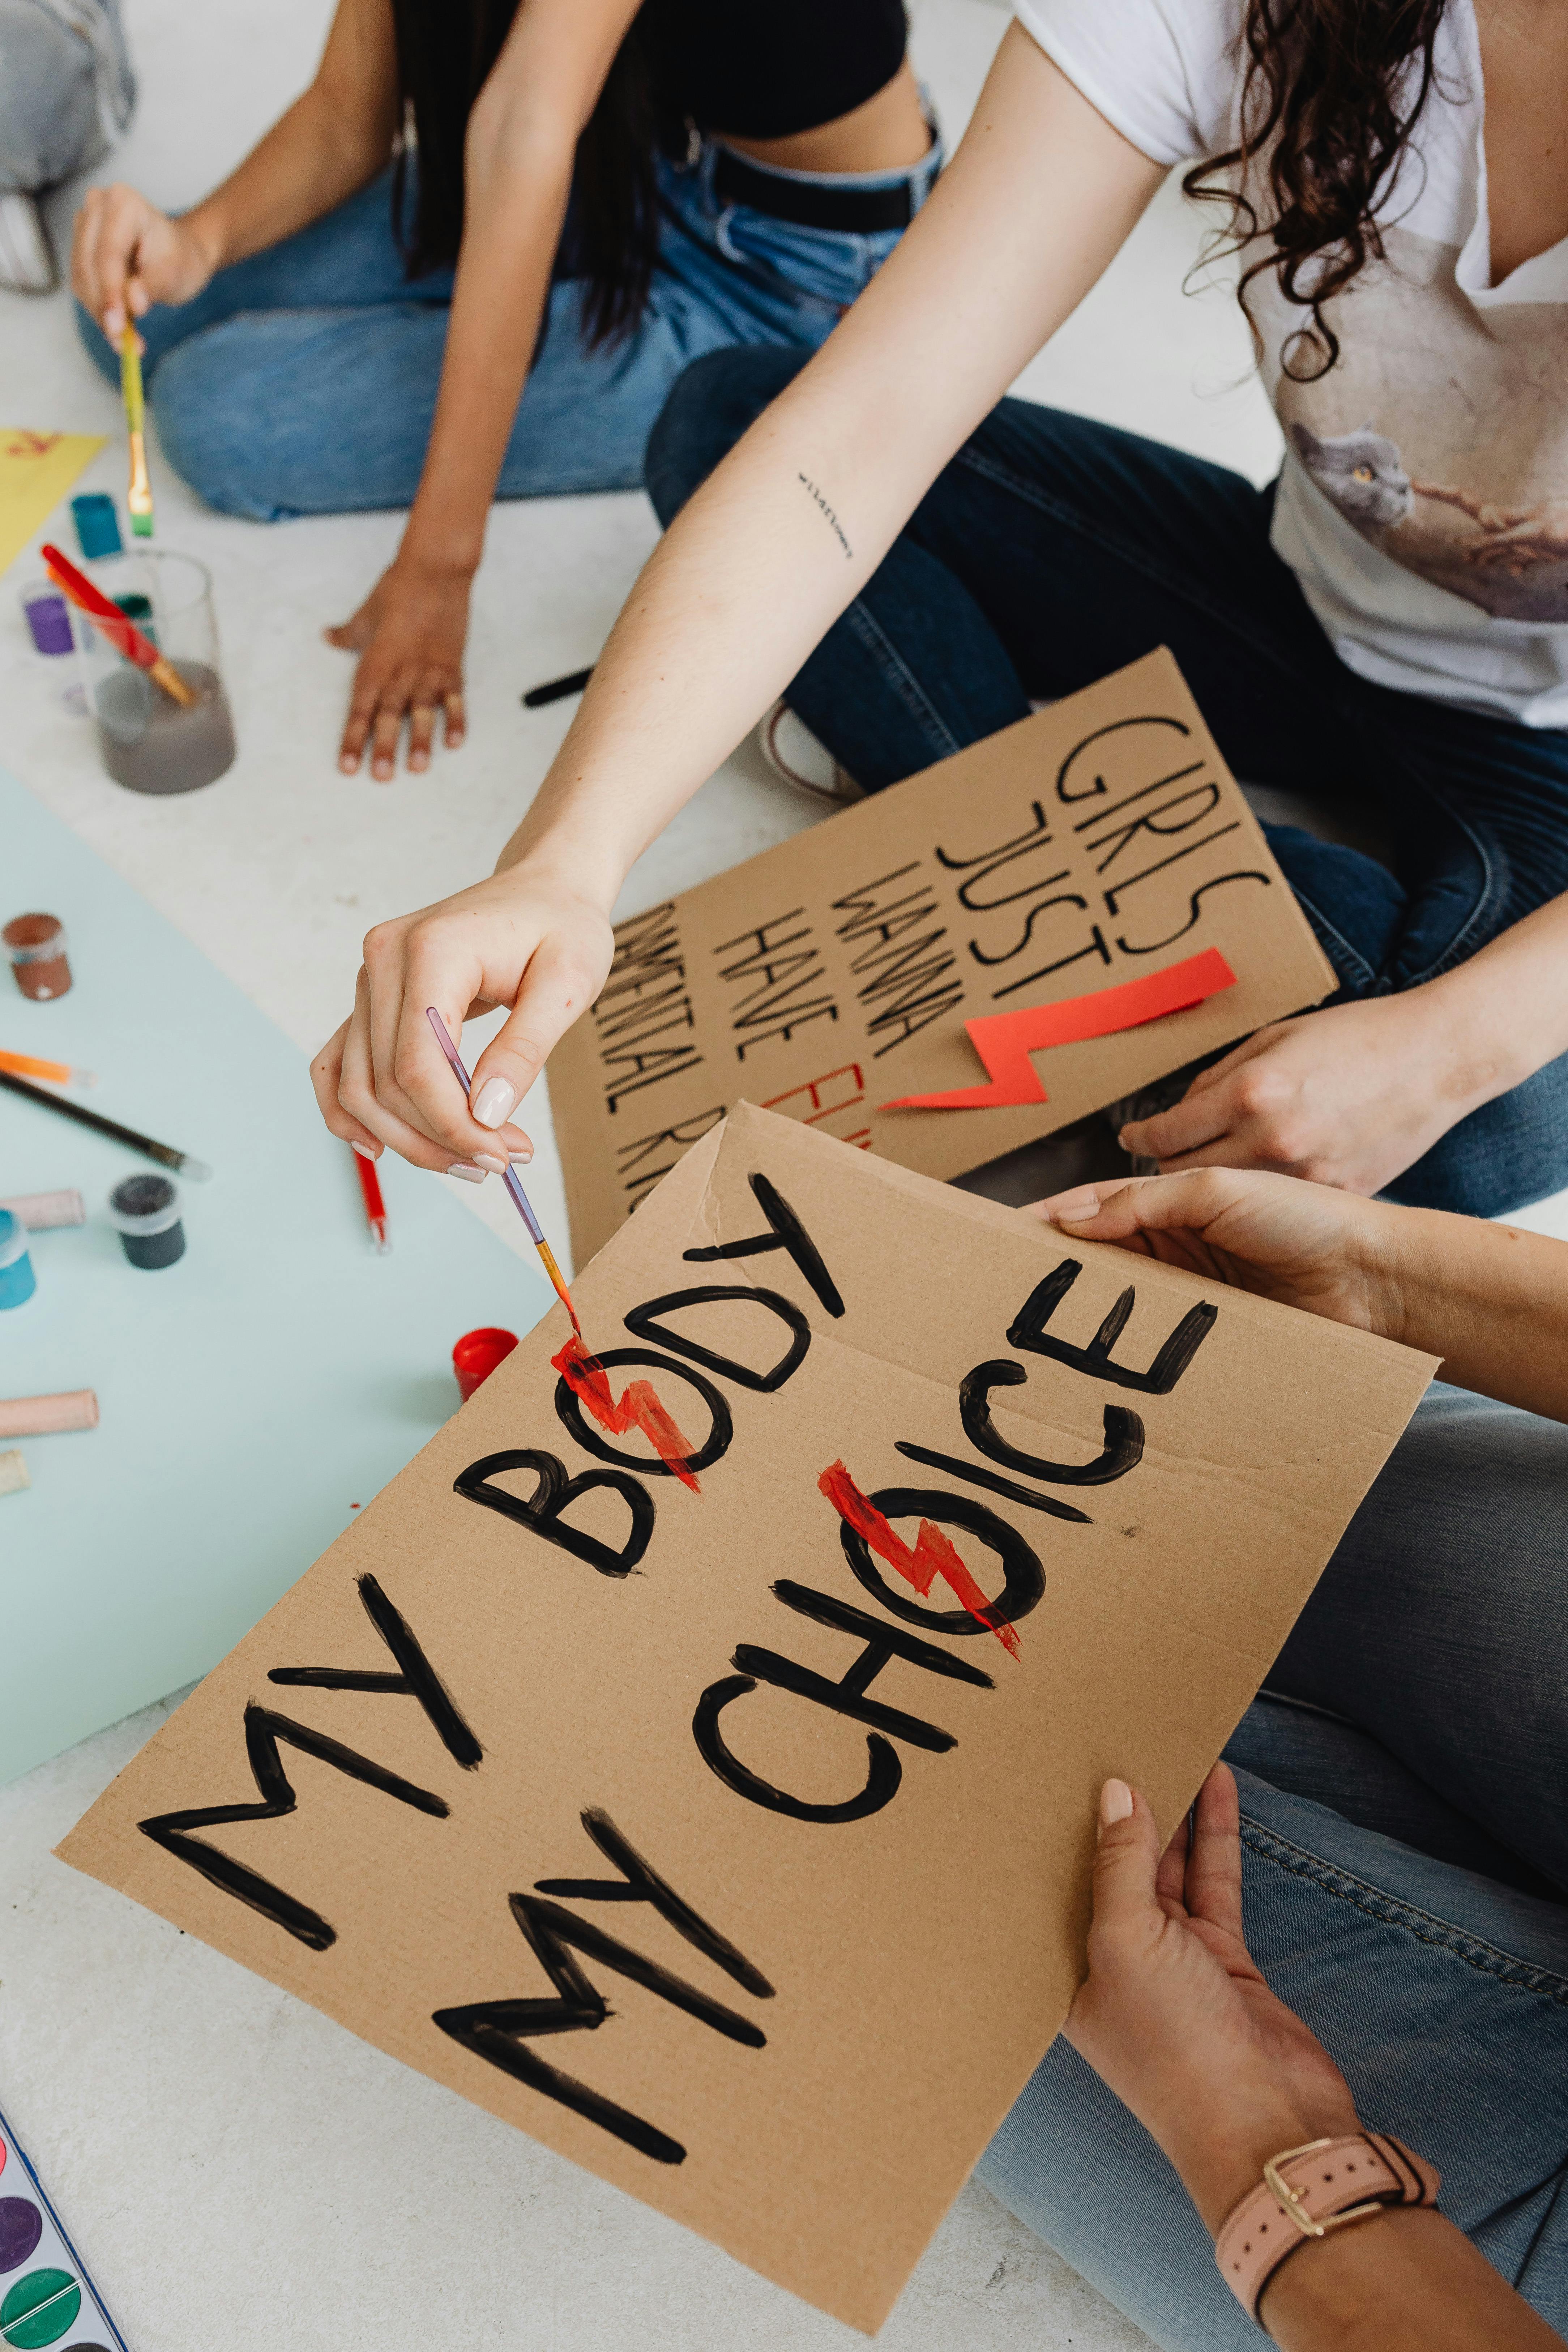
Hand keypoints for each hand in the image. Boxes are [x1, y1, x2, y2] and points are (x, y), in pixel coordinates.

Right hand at [71, 184, 217, 342]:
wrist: (180, 254)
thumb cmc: (181, 259)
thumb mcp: (175, 274)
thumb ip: (153, 287)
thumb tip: (132, 303)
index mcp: (125, 202)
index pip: (109, 253)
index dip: (110, 292)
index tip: (116, 327)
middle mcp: (98, 206)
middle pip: (89, 265)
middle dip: (105, 309)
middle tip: (123, 344)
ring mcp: (85, 224)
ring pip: (81, 277)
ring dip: (100, 314)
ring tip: (126, 342)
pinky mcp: (80, 247)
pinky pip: (81, 283)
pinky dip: (98, 309)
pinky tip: (117, 328)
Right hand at [311, 861, 613, 1172]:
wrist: (544, 888)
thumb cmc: (562, 927)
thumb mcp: (569, 983)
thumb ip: (525, 1048)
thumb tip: (487, 1114)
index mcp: (432, 949)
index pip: (418, 1065)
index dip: (454, 1125)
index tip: (505, 1156)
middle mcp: (384, 960)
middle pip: (386, 1083)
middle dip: (441, 1138)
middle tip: (504, 1162)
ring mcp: (369, 978)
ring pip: (360, 1084)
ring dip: (407, 1137)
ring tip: (471, 1159)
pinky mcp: (371, 997)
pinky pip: (340, 1062)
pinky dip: (352, 1110)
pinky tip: (382, 1147)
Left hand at [326, 558, 470, 778]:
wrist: (435, 570)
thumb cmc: (398, 588)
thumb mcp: (367, 611)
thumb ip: (349, 633)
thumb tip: (329, 636)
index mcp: (375, 661)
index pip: (360, 708)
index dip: (353, 738)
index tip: (347, 765)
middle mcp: (401, 671)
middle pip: (389, 715)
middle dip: (384, 747)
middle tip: (381, 776)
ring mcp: (429, 671)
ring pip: (422, 712)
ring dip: (421, 741)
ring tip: (418, 768)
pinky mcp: (453, 666)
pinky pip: (455, 699)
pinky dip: (456, 720)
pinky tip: (454, 742)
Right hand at [1032, 1164, 1411, 1333]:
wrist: (1371, 1279)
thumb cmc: (1305, 1218)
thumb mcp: (1219, 1191)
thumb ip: (1145, 1202)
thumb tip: (1071, 1219)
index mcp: (1170, 1205)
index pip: (1091, 1208)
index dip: (1046, 1221)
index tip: (1000, 1237)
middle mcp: (1173, 1250)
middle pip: (1096, 1260)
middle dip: (1053, 1274)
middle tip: (1004, 1292)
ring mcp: (1187, 1296)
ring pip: (1119, 1307)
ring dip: (1084, 1319)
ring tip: (1038, 1337)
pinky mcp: (1206, 1338)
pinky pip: (1155, 1347)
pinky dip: (1126, 1355)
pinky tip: (1098, 1367)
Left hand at [1065, 1768, 1358, 2233]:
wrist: (1266, 2124)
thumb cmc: (1176, 2047)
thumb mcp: (1128, 1940)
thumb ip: (1120, 1863)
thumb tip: (1113, 1793)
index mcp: (1069, 1973)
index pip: (1053, 1888)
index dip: (1054, 1832)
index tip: (1052, 1770)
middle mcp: (1116, 1964)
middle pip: (1110, 1870)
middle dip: (1115, 1813)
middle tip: (1116, 1740)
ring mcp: (1173, 1961)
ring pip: (1166, 1868)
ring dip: (1170, 1812)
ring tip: (1168, 1743)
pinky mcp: (1223, 1958)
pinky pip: (1213, 1880)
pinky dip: (1215, 1833)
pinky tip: (1217, 1784)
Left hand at [1117, 993, 1491, 1196]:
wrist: (1437, 1058)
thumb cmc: (1355, 1037)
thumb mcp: (1275, 1039)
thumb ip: (1220, 1077)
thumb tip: (1180, 1111)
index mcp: (1251, 1093)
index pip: (1164, 1134)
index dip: (1139, 1137)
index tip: (1130, 1136)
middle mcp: (1272, 1139)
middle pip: (1182, 1175)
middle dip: (1167, 1162)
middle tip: (1169, 1151)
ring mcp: (1306, 1173)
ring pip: (1224, 1195)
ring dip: (1209, 1182)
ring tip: (1215, 1162)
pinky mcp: (1334, 1191)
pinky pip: (1275, 1201)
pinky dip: (1261, 1190)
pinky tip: (1268, 1174)